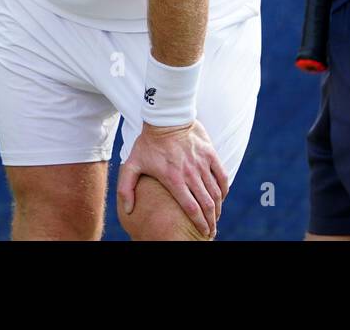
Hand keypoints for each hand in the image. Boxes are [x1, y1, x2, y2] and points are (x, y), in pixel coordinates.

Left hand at [117, 120, 228, 238]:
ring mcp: (202, 163)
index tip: (202, 232)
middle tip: (211, 231)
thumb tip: (128, 210)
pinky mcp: (210, 153)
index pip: (191, 208)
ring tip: (216, 217)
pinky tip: (222, 196)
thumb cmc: (148, 143)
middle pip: (207, 204)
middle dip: (211, 221)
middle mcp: (190, 173)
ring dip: (218, 208)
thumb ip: (126, 188)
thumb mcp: (132, 165)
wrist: (166, 118)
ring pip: (216, 192)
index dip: (199, 223)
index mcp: (173, 179)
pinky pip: (222, 175)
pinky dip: (224, 188)